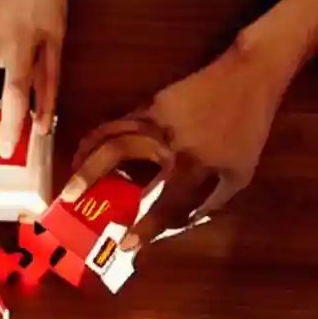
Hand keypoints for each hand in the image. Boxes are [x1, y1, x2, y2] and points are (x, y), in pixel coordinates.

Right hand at [64, 42, 291, 249]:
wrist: (249, 73)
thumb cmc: (247, 128)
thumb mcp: (239, 173)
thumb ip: (210, 202)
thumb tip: (178, 223)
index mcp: (194, 162)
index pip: (165, 202)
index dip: (145, 227)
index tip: (125, 245)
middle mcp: (167, 138)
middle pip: (116, 153)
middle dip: (89, 176)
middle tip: (68, 198)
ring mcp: (156, 116)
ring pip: (110, 132)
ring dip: (86, 153)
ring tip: (73, 171)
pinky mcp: (151, 102)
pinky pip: (120, 122)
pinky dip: (102, 138)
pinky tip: (96, 151)